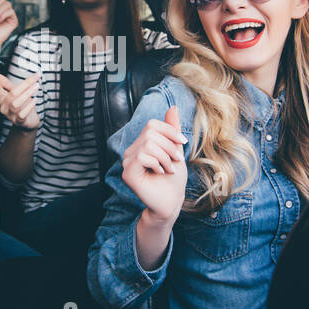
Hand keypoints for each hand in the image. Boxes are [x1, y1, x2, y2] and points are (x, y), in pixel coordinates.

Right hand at [0, 72, 39, 129]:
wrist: (28, 122)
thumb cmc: (21, 105)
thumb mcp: (14, 93)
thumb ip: (6, 84)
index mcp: (1, 99)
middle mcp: (4, 107)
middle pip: (12, 94)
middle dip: (25, 84)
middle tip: (36, 78)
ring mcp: (10, 115)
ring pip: (16, 103)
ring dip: (27, 93)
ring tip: (36, 86)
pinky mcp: (18, 121)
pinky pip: (22, 114)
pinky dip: (29, 106)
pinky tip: (34, 100)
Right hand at [121, 106, 187, 222]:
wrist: (171, 200)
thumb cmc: (173, 178)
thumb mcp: (176, 149)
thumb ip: (171, 129)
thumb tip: (173, 107)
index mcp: (141, 144)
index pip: (152, 124)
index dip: (169, 131)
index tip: (182, 143)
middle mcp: (131, 150)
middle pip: (151, 133)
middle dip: (170, 146)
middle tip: (175, 161)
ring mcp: (126, 161)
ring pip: (149, 144)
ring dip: (166, 157)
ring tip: (168, 169)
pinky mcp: (127, 172)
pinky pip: (143, 156)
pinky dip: (157, 164)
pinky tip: (159, 173)